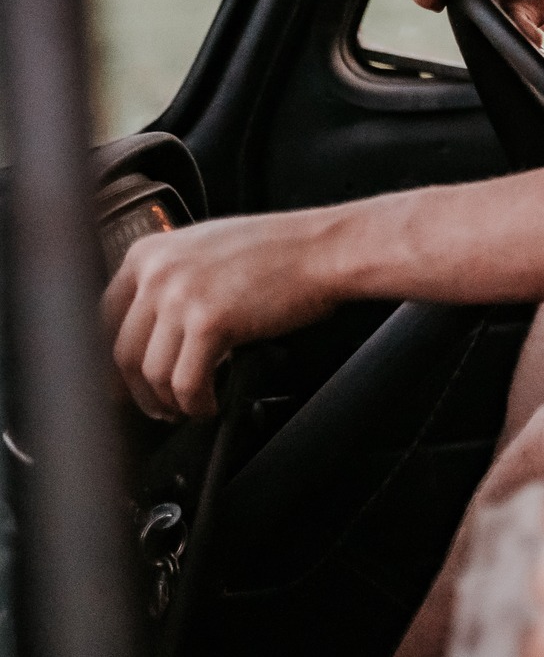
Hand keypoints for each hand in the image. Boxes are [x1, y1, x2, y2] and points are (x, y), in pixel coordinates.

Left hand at [102, 215, 341, 419]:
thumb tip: (153, 326)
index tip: (126, 381)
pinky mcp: (210, 322)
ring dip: (169, 401)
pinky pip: (187, 382)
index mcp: (150, 252)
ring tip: (189, 408)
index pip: (104, 318)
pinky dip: (196, 403)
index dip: (113, 360)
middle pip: (123, 351)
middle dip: (138, 391)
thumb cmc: (282, 250)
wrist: (326, 249)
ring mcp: (181, 296)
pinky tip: (209, 404)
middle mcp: (158, 272)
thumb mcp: (207, 249)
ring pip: (152, 373)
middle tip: (156, 406)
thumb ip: (171, 277)